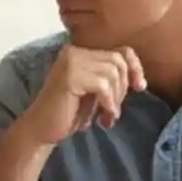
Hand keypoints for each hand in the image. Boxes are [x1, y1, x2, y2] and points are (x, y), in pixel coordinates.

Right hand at [21, 45, 146, 144]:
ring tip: (107, 116)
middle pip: (118, 61)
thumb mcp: (96, 92)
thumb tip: (139, 79)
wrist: (41, 129)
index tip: (140, 87)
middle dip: (123, 88)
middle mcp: (74, 51)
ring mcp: (71, 62)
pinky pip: (103, 85)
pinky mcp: (70, 76)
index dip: (135, 67)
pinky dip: (108, 103)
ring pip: (112, 73)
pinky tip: (102, 118)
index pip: (121, 50)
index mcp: (80, 52)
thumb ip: (111, 80)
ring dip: (115, 99)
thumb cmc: (69, 113)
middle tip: (113, 110)